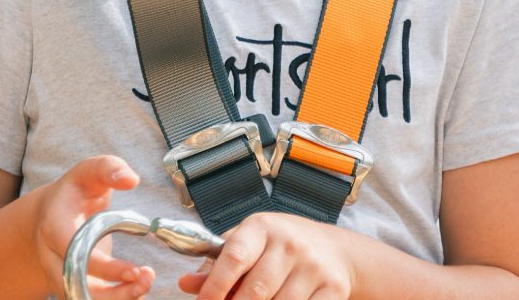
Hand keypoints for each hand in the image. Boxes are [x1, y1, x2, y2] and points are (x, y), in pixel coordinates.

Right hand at [34, 156, 154, 299]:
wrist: (53, 210)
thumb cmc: (75, 190)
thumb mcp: (90, 171)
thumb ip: (109, 168)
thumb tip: (131, 179)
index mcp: (53, 226)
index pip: (75, 254)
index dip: (104, 268)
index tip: (136, 270)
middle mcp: (50, 255)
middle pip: (74, 286)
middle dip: (112, 294)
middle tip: (144, 281)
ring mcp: (58, 273)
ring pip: (81, 298)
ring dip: (116, 299)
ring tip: (145, 284)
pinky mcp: (72, 284)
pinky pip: (90, 299)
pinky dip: (115, 299)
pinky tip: (137, 288)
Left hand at [178, 213, 352, 299]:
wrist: (333, 248)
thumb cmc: (281, 245)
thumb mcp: (247, 243)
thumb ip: (216, 265)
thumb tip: (186, 284)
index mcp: (262, 227)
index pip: (233, 258)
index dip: (215, 286)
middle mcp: (289, 244)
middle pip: (255, 290)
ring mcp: (313, 267)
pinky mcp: (333, 289)